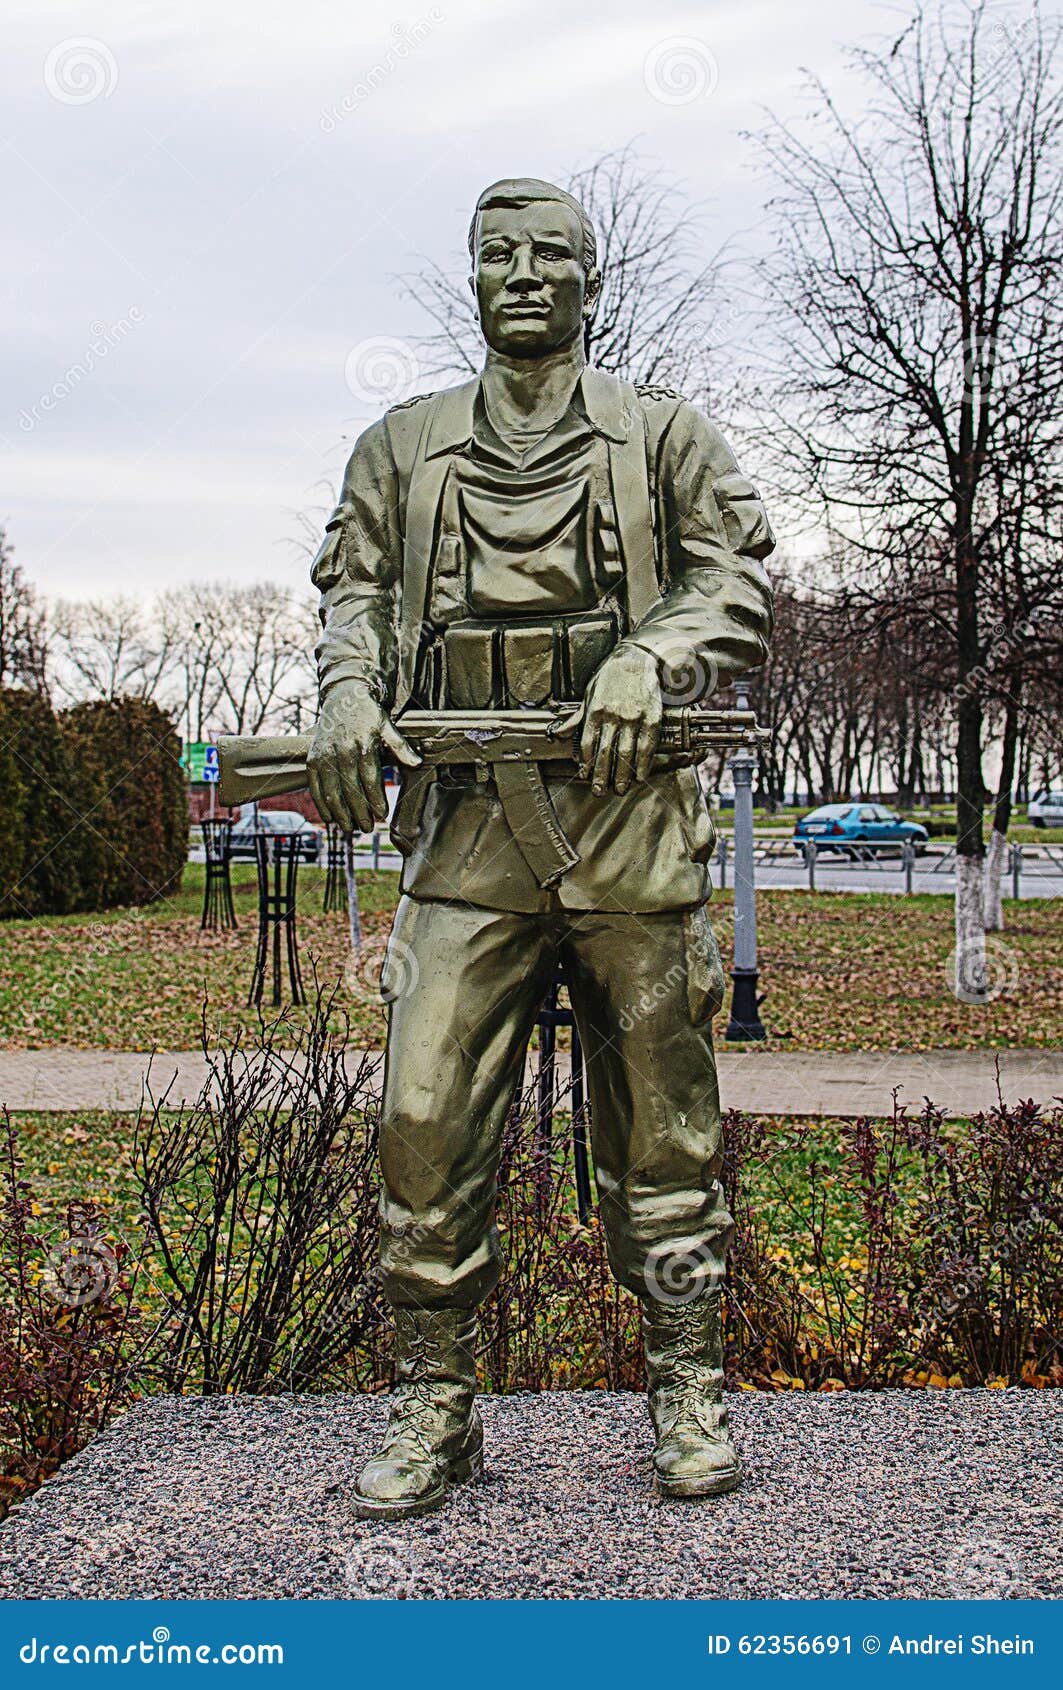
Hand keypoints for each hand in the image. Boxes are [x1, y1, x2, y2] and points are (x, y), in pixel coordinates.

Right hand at [306, 682, 419, 833]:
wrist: (342, 697)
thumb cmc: (369, 714)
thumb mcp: (388, 725)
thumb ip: (401, 747)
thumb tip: (417, 763)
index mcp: (363, 746)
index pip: (370, 781)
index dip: (376, 800)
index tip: (382, 815)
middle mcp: (342, 753)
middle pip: (351, 791)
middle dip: (360, 813)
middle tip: (368, 828)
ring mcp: (325, 757)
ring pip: (332, 793)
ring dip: (341, 814)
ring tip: (350, 828)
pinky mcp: (313, 759)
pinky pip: (315, 787)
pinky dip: (321, 805)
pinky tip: (330, 818)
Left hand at [576, 646, 662, 794]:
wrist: (636, 660)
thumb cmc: (610, 678)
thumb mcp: (588, 695)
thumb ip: (576, 718)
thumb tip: (557, 734)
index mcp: (595, 711)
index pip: (588, 744)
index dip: (586, 763)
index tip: (585, 776)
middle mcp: (613, 716)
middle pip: (606, 753)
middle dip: (602, 776)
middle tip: (599, 791)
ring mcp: (634, 718)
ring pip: (626, 753)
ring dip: (622, 775)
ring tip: (619, 789)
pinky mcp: (652, 718)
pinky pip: (647, 746)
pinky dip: (644, 763)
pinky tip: (640, 776)